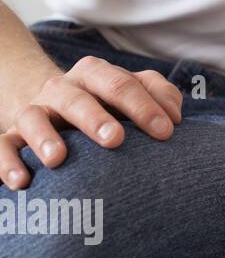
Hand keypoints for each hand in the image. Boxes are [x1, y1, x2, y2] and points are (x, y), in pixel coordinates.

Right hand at [0, 56, 183, 189]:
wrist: (52, 106)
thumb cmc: (106, 103)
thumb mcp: (131, 91)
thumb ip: (159, 95)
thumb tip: (174, 117)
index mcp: (95, 74)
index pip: (121, 84)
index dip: (144, 107)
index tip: (166, 132)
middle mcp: (62, 89)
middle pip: (78, 98)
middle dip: (96, 118)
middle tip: (116, 140)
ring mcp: (34, 111)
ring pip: (33, 118)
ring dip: (45, 138)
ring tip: (58, 160)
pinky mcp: (12, 136)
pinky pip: (2, 146)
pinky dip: (7, 162)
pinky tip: (21, 182)